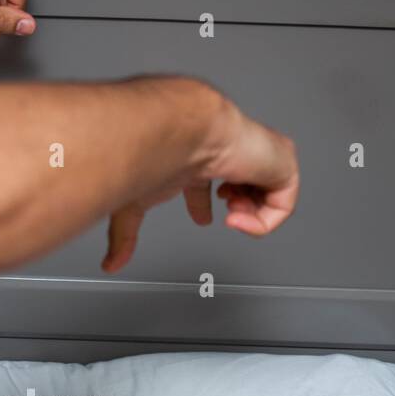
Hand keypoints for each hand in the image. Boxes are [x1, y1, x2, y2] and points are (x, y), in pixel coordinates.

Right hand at [101, 97, 298, 273]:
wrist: (184, 131)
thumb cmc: (157, 154)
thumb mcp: (135, 203)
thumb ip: (123, 234)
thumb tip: (110, 264)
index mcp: (202, 156)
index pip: (213, 179)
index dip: (208, 203)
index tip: (204, 219)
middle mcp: (233, 152)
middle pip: (249, 184)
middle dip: (240, 207)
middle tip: (228, 214)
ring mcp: (258, 156)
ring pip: (269, 194)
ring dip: (249, 214)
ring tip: (233, 214)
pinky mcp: (280, 165)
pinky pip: (284, 205)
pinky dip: (263, 222)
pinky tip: (240, 217)